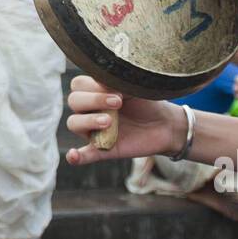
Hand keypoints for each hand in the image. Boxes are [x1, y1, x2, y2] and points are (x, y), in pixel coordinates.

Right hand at [64, 75, 185, 165]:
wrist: (164, 124)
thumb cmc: (147, 102)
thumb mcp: (133, 88)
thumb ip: (115, 83)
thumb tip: (101, 81)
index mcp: (95, 92)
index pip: (78, 85)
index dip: (92, 85)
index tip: (116, 89)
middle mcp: (90, 110)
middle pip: (74, 101)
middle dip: (93, 100)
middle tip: (118, 103)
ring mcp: (94, 130)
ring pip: (74, 124)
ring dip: (88, 121)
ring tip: (109, 121)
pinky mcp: (102, 149)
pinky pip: (84, 155)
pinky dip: (76, 156)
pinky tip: (73, 156)